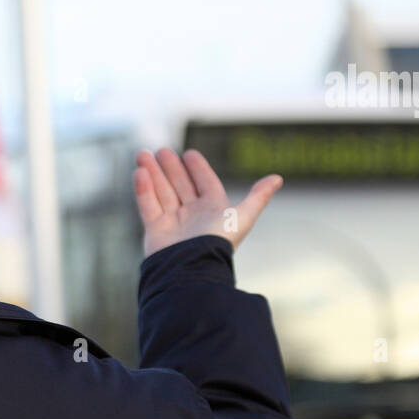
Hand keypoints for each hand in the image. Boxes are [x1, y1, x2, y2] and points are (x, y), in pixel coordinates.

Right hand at [134, 147, 281, 257]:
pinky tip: (140, 172)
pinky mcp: (155, 229)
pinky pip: (147, 205)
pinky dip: (143, 189)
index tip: (189, 153)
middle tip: (162, 150)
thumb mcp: (243, 216)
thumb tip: (278, 178)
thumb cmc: (219, 243)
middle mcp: (193, 215)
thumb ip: (258, 197)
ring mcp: (173, 222)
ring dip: (153, 172)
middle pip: (180, 185)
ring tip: (143, 154)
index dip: (198, 168)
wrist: (191, 268)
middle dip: (170, 167)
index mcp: (213, 210)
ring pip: (161, 191)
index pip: (205, 183)